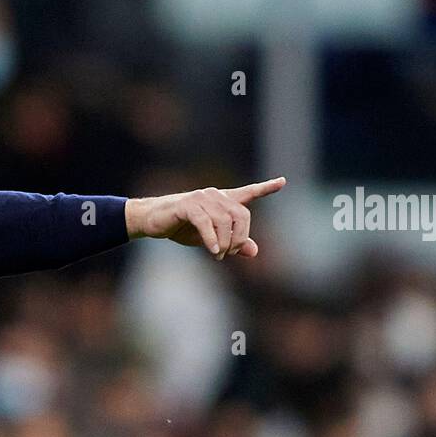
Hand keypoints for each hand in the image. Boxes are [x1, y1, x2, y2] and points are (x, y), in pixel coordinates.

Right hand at [124, 176, 286, 259]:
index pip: (248, 192)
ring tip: (217, 255)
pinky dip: (211, 239)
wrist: (152, 221)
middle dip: (239, 238)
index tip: (283, 181)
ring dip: (224, 243)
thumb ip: (232, 243)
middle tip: (229, 253)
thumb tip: (254, 251)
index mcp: (222, 201)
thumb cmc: (181, 228)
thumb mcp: (210, 239)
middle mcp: (214, 195)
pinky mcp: (188, 206)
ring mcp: (201, 198)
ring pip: (225, 221)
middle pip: (241, 215)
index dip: (266, 188)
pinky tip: (212, 251)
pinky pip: (206, 223)